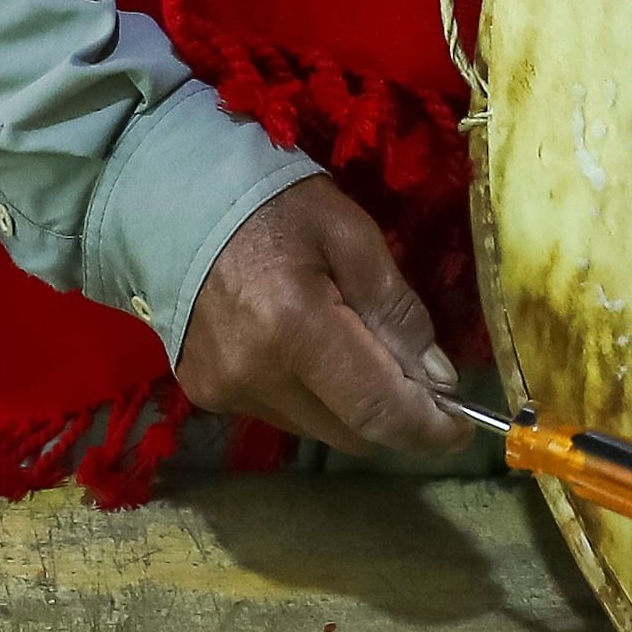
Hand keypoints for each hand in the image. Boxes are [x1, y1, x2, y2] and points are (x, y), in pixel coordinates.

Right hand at [173, 178, 487, 464]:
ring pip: (319, 430)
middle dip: (394, 417)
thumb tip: (436, 379)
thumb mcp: (351, 234)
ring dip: (351, 406)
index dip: (427, 429)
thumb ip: (396, 310)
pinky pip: (282, 415)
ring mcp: (224, 390)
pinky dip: (311, 396)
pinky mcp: (206, 394)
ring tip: (356, 352)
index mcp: (294, 326)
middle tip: (421, 383)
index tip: (462, 429)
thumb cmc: (271, 203)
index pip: (375, 409)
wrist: (169, 199)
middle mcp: (255, 374)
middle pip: (351, 433)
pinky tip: (306, 351)